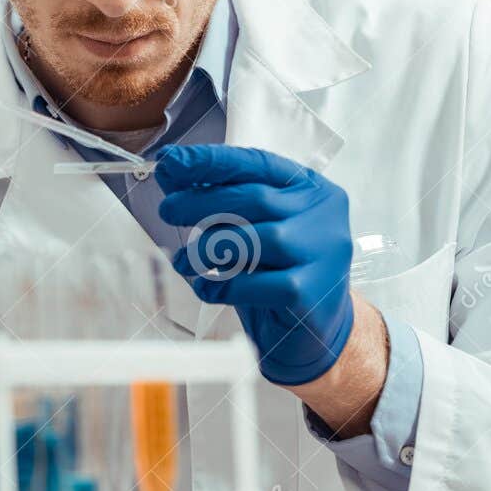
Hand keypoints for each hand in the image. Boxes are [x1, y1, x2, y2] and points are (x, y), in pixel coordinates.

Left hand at [156, 144, 354, 385]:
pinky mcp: (311, 292)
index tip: (171, 161)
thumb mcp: (251, 225)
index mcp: (310, 189)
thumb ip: (218, 196)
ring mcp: (322, 254)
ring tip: (183, 261)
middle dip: (200, 202)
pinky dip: (220, 285)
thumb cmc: (277, 269)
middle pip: (253, 198)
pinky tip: (206, 288)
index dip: (211, 161)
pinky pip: (254, 283)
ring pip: (253, 240)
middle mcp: (323, 215)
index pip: (257, 163)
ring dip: (205, 248)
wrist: (313, 329)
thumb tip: (169, 168)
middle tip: (167, 211)